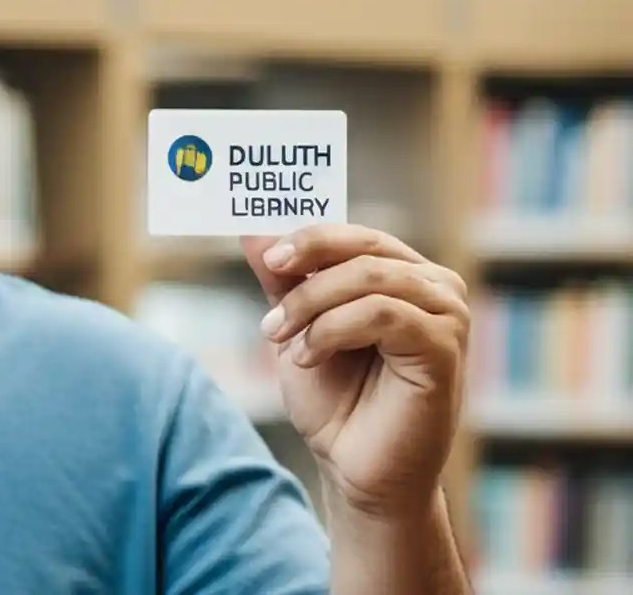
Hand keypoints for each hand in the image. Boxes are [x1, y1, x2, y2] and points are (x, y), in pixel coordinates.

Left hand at [240, 225, 469, 517]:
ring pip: (369, 278)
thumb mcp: (299, 327)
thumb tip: (252, 230)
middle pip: (363, 248)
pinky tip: (308, 357)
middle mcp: (435, 286)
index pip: (357, 235)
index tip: (265, 255)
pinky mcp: (444, 347)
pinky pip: (384, 314)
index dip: (309, 236)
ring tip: (282, 340)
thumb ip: (284, 279)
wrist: (354, 469)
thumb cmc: (335, 400)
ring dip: (312, 306)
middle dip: (305, 270)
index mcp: (404, 275)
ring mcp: (447, 315)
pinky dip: (334, 330)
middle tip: (267, 301)